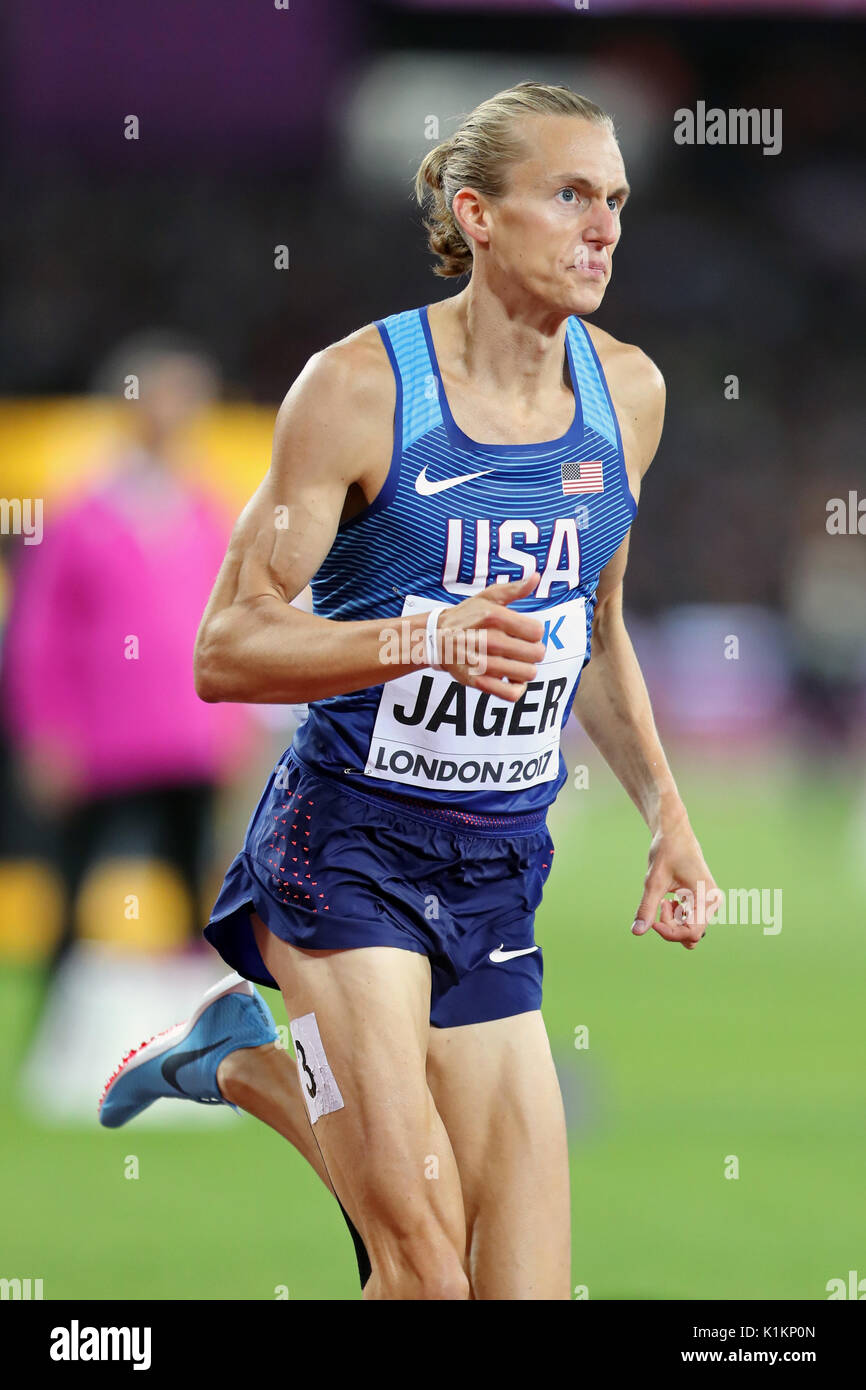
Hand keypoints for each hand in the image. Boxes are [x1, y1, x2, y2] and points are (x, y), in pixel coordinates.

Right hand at [436, 571, 545, 703]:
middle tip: (522, 649)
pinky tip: (511, 679)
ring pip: (528, 674)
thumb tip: (536, 577)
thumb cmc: (466, 616)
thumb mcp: (487, 597)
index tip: (525, 633)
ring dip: (526, 669)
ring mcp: (483, 663)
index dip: (535, 633)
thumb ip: (514, 589)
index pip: (537, 632)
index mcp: (495, 617)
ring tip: (516, 663)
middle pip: (537, 654)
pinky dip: (517, 688)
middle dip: (533, 652)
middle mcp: (489, 640)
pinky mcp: (478, 682)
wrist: (435, 639)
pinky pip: (512, 694)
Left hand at [630, 814, 718, 948]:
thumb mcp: (653, 882)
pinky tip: (667, 900)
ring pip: (689, 929)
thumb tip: (637, 932)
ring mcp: (708, 902)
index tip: (652, 921)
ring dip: (672, 921)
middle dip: (671, 927)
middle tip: (659, 905)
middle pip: (691, 934)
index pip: (692, 933)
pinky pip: (688, 921)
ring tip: (663, 900)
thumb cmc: (666, 852)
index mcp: (706, 897)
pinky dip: (675, 916)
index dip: (670, 932)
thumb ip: (646, 908)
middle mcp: (712, 902)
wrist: (674, 832)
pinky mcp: (701, 901)